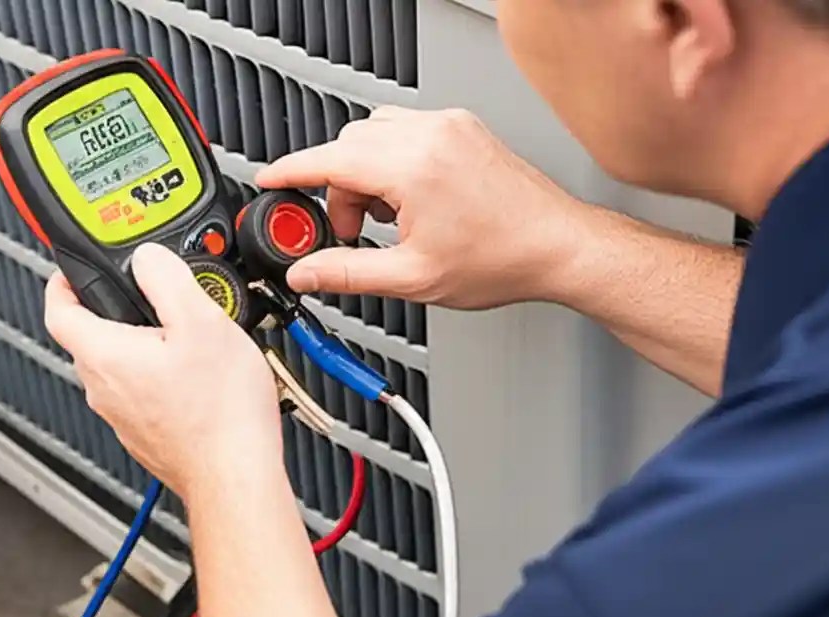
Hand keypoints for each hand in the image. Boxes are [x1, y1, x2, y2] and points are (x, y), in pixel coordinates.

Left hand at [44, 244, 282, 503]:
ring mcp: (122, 415)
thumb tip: (147, 257)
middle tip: (153, 294)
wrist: (235, 475)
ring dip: (144, 344)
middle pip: (92, 335)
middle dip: (118, 309)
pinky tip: (197, 375)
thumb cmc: (220, 412)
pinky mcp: (145, 433)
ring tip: (187, 335)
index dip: (63, 279)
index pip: (57, 308)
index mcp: (105, 355)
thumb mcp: (202, 321)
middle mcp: (103, 388)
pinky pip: (141, 392)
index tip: (76, 267)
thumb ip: (166, 278)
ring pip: (120, 365)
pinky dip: (159, 376)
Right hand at [256, 106, 598, 309]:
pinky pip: (406, 131)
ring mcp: (450, 126)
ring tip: (386, 221)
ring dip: (365, 173)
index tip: (270, 180)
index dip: (291, 172)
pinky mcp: (463, 128)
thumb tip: (306, 273)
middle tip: (353, 232)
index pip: (329, 158)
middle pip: (349, 145)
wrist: (558, 247)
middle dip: (338, 188)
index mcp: (414, 167)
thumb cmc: (503, 258)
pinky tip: (408, 201)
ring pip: (375, 134)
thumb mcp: (412, 278)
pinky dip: (392, 161)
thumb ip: (347, 273)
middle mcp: (432, 134)